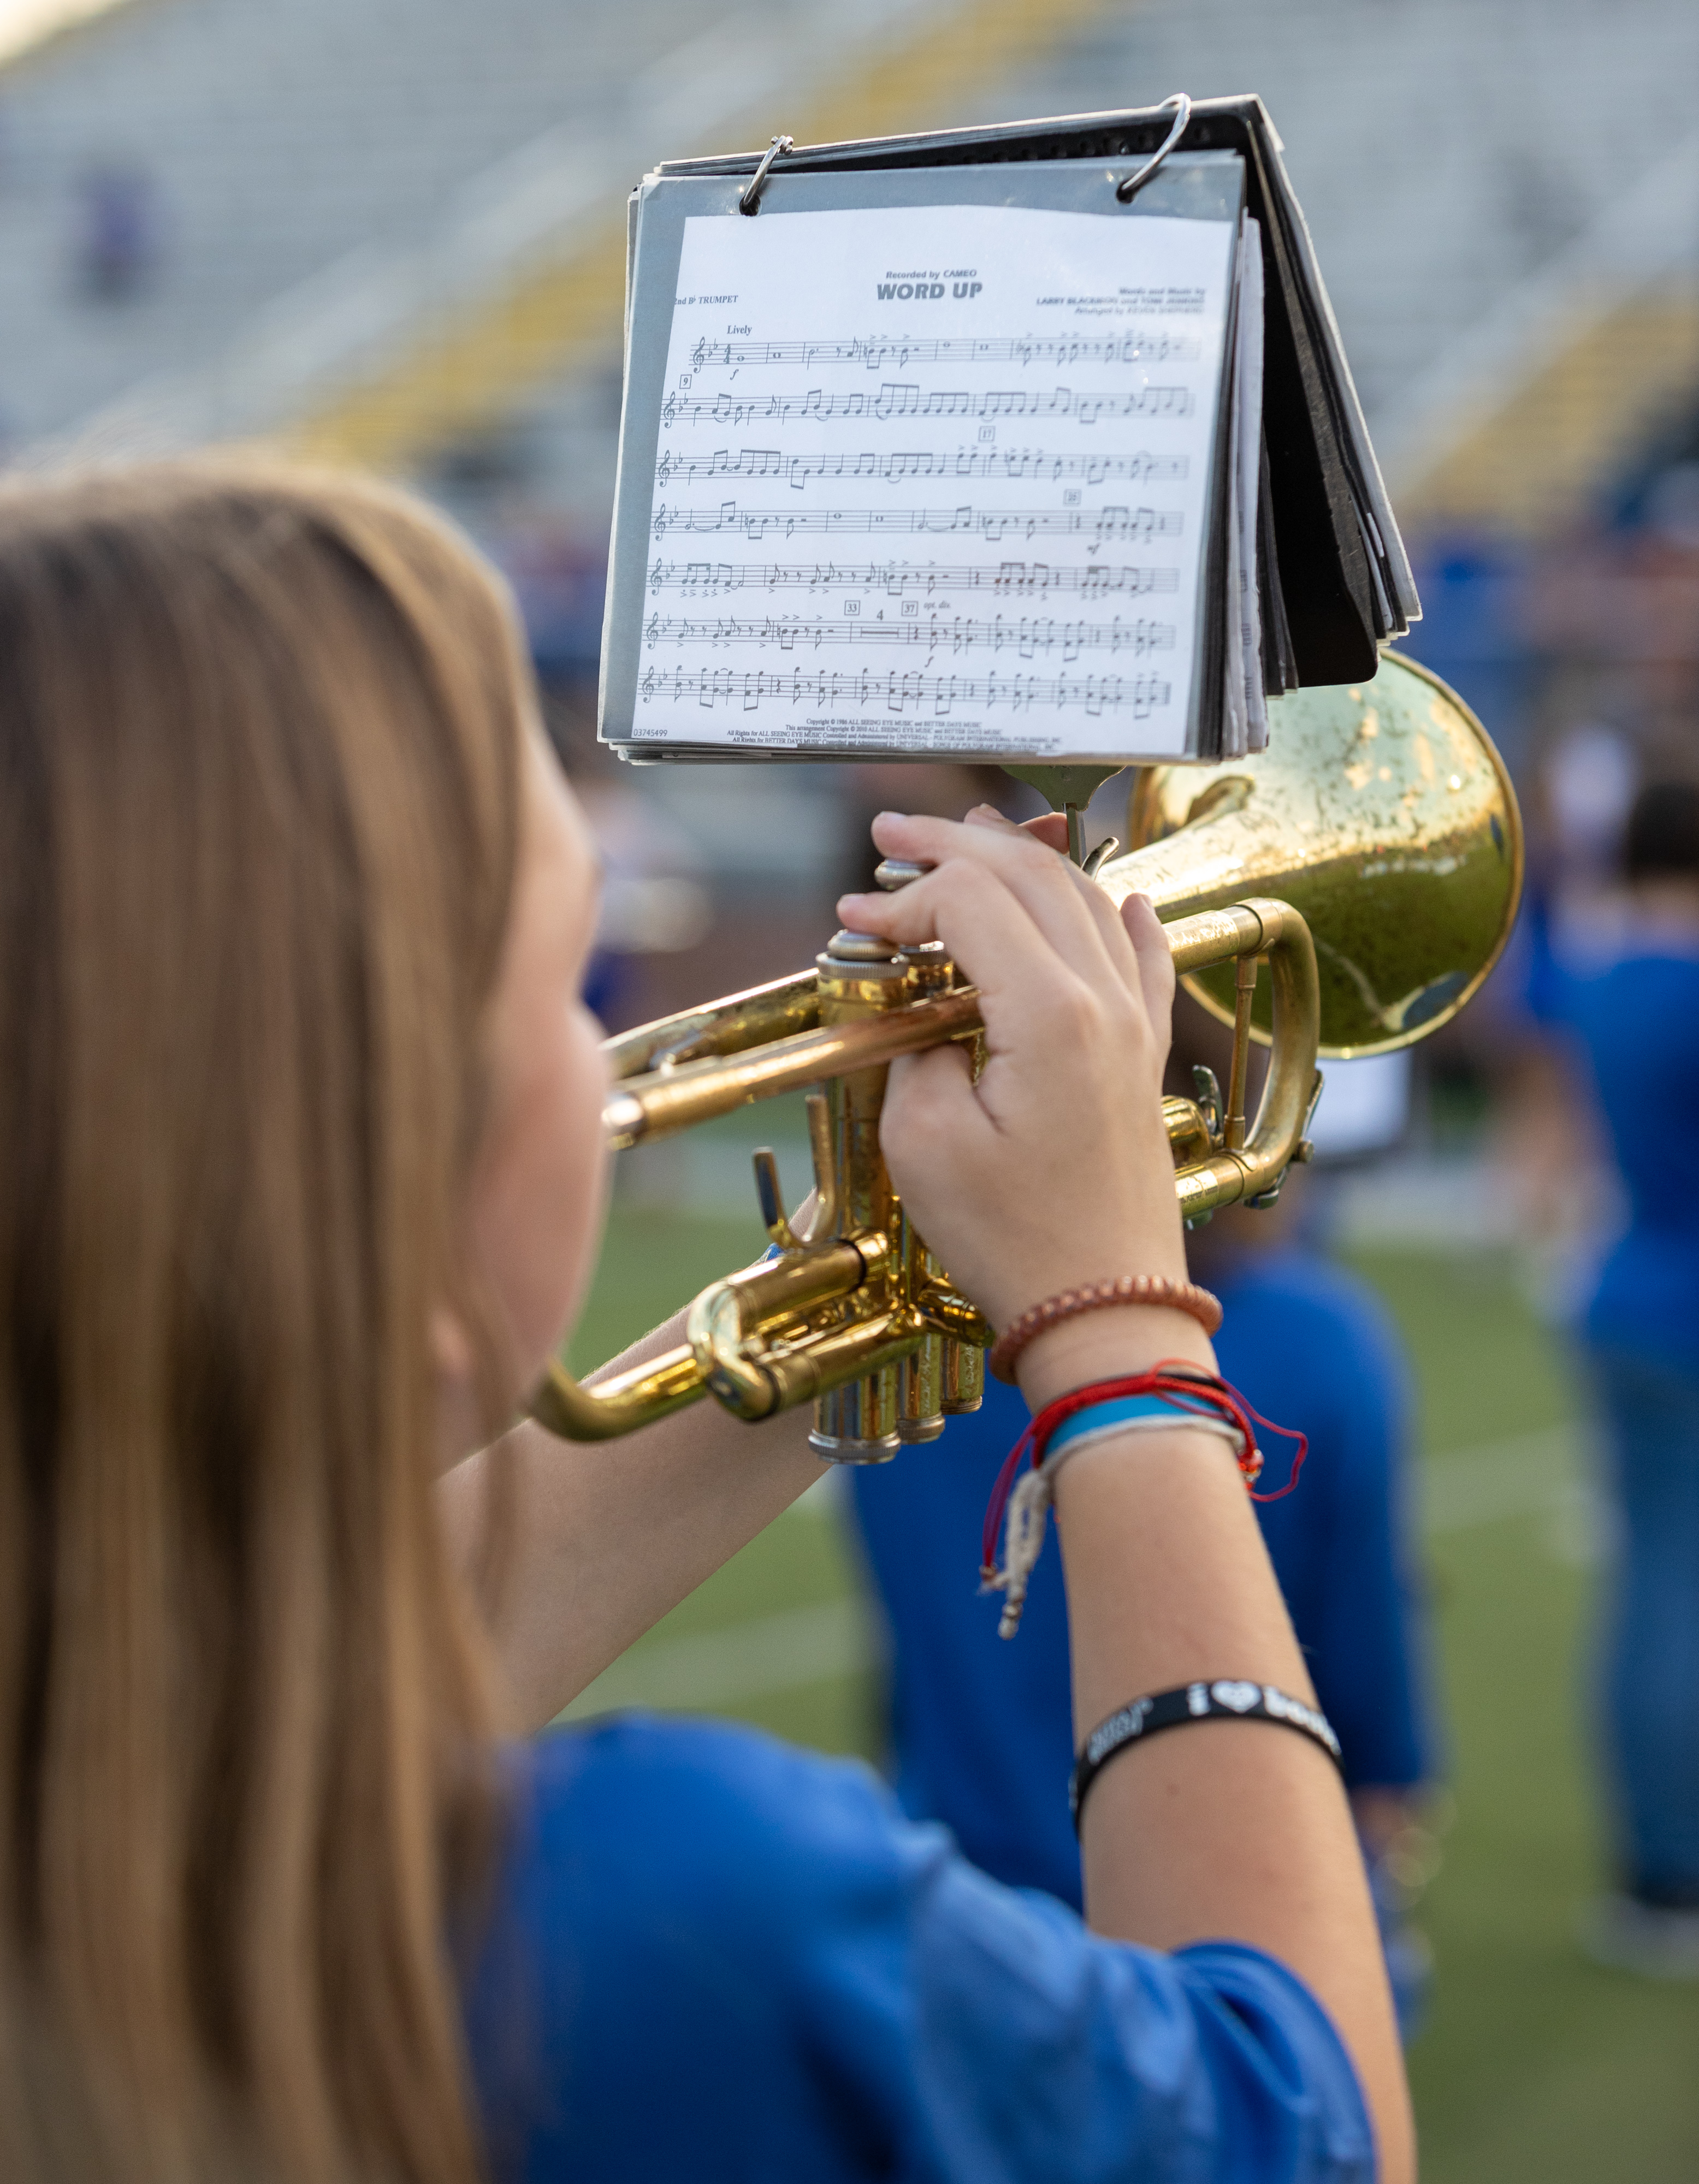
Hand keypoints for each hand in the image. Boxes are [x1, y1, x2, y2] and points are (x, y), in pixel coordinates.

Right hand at [836, 805, 1189, 1343]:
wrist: (1105, 1309)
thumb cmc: (1015, 1240)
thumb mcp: (925, 1145)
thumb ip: (916, 1052)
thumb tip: (927, 1011)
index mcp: (1051, 1014)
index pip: (971, 903)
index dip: (903, 901)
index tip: (853, 924)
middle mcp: (1105, 1001)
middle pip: (1031, 876)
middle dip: (953, 844)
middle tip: (890, 834)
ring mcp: (1137, 1026)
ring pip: (1086, 899)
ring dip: (1021, 861)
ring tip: (966, 842)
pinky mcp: (1147, 1058)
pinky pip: (1145, 958)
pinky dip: (1120, 913)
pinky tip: (1121, 894)